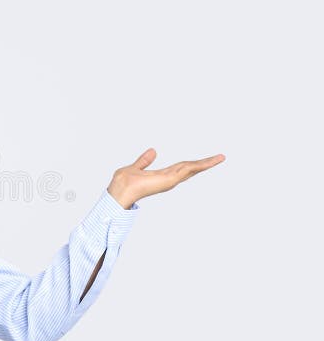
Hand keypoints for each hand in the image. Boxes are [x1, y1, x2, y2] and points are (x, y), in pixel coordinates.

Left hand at [106, 148, 225, 208]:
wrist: (120, 190)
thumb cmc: (123, 183)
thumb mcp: (136, 167)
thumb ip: (144, 161)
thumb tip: (153, 151)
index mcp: (162, 175)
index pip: (181, 168)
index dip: (193, 164)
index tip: (205, 160)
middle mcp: (168, 178)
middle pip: (191, 169)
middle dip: (205, 164)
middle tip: (220, 157)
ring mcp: (170, 180)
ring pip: (192, 169)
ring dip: (206, 163)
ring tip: (220, 157)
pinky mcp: (170, 179)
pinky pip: (187, 170)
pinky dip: (199, 166)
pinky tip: (209, 162)